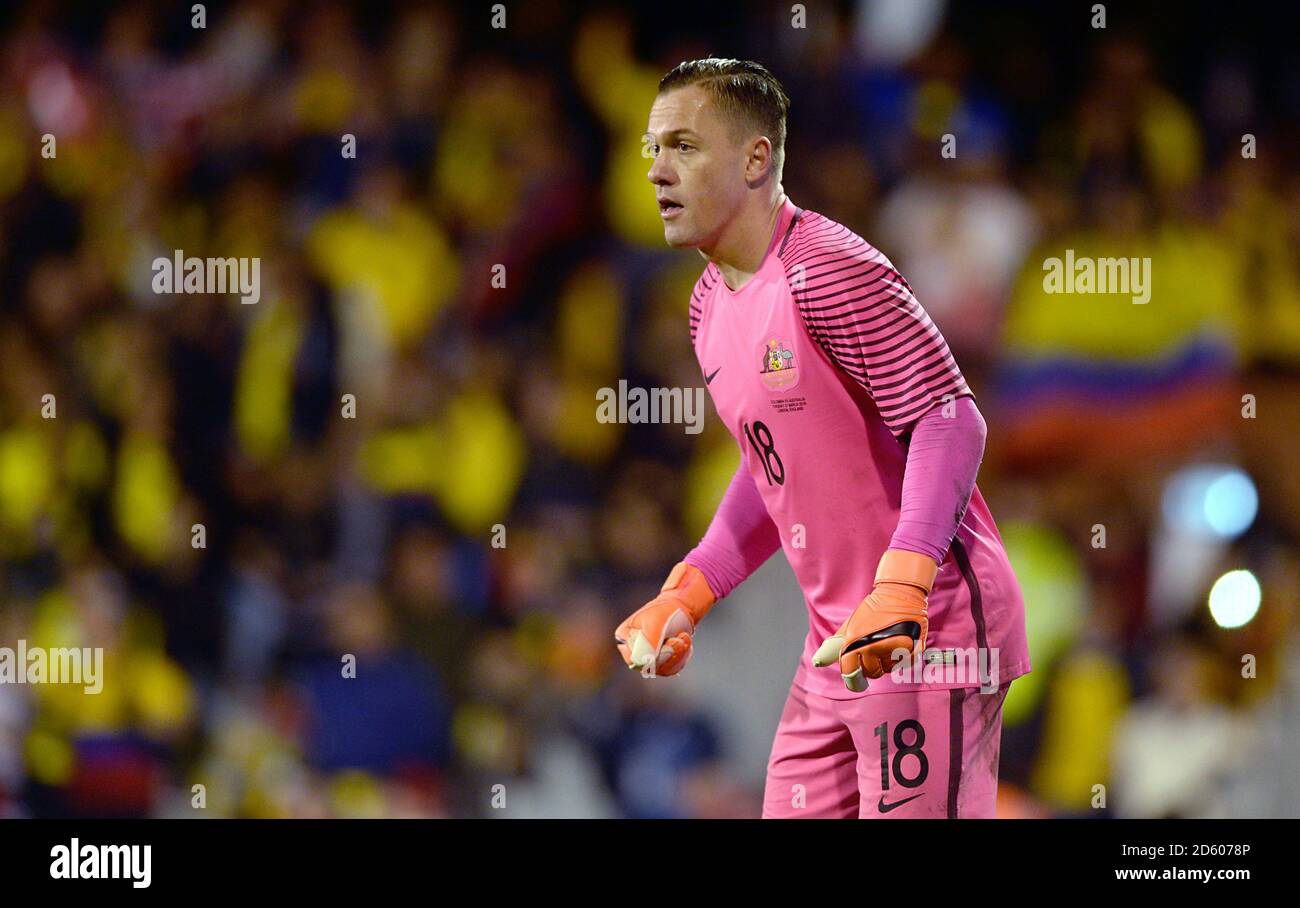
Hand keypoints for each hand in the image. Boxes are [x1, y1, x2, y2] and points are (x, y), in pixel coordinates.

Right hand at [615, 562, 716, 677]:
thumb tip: (645, 663)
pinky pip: (670, 670)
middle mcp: (632, 650)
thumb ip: (648, 643)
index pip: (635, 660)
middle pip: (649, 667)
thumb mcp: (655, 623)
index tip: (670, 641)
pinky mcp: (659, 661)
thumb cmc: (664, 611)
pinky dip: (681, 658)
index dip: (654, 655)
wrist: (679, 608)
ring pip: (661, 670)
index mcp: (624, 638)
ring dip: (677, 654)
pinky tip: (683, 643)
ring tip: (682, 637)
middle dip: (669, 654)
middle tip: (679, 639)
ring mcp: (646, 657)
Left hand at [812, 549, 938, 691]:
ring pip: (887, 669)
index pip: (850, 672)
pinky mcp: (909, 649)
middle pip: (871, 673)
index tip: (857, 681)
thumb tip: (818, 662)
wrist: (899, 593)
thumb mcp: (850, 625)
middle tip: (876, 647)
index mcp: (853, 642)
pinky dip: (902, 658)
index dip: (853, 679)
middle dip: (872, 664)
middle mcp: (871, 647)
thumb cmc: (872, 610)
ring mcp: (891, 649)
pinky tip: (900, 643)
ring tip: (888, 641)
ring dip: (887, 661)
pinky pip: (903, 665)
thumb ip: (835, 647)